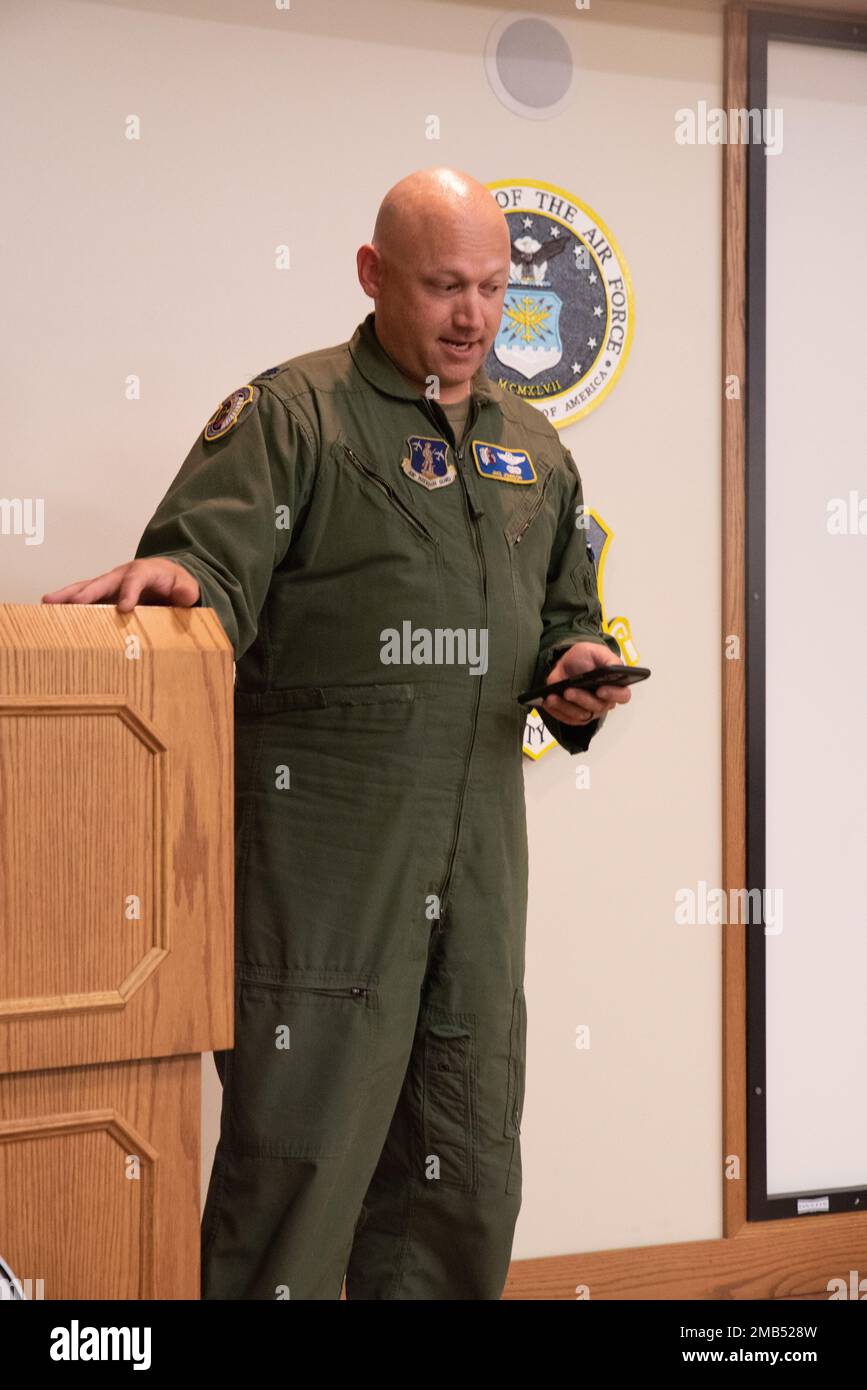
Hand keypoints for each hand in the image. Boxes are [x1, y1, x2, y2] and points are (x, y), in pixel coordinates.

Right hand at [42, 558, 200, 611]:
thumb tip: (184, 596)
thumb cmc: (176, 584)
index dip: (129, 591)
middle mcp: (122, 575)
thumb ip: (187, 591)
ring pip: (86, 588)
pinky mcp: (103, 596)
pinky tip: (51, 612)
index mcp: (144, 571)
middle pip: (102, 581)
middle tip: (72, 602)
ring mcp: (110, 585)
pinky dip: (68, 604)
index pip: (136, 579)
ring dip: (68, 596)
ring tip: (48, 602)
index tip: (125, 608)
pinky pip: (84, 599)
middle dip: (87, 592)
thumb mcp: (187, 586)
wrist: (169, 580)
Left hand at [539, 642, 630, 726]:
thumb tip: (615, 667)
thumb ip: (610, 659)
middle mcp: (605, 702)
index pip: (622, 695)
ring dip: (566, 707)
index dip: (613, 694)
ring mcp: (590, 711)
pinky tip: (548, 702)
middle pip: (598, 707)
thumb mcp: (598, 651)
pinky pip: (567, 719)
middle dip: (582, 699)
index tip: (600, 690)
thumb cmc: (586, 658)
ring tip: (552, 697)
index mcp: (616, 686)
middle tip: (568, 691)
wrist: (568, 663)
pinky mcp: (576, 716)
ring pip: (581, 716)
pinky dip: (557, 711)